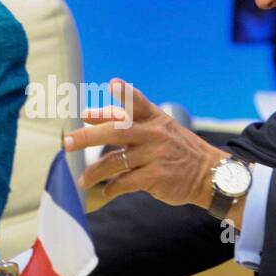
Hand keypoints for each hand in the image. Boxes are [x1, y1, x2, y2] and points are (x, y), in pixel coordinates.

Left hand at [64, 78, 227, 206]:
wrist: (208, 174)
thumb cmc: (175, 149)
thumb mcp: (159, 128)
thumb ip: (127, 120)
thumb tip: (87, 114)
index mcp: (154, 118)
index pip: (138, 102)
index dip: (125, 93)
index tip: (113, 83)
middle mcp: (154, 133)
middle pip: (116, 131)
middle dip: (88, 136)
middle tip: (67, 143)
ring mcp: (155, 155)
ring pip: (116, 161)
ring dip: (95, 172)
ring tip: (82, 180)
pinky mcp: (156, 177)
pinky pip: (125, 182)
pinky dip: (112, 188)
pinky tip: (106, 192)